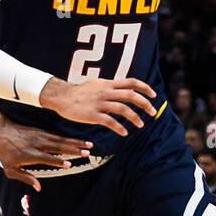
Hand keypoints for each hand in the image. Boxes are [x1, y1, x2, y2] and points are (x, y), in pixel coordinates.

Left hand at [0, 119, 93, 192]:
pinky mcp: (42, 132)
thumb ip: (25, 178)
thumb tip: (39, 188)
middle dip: (74, 149)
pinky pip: (58, 136)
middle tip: (87, 152)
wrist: (0, 130)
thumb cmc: (5, 152)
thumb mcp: (10, 169)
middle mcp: (37, 144)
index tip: (69, 164)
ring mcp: (40, 137)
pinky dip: (69, 138)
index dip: (58, 161)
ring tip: (89, 145)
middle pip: (58, 147)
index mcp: (30, 155)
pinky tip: (78, 141)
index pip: (47, 158)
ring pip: (61, 140)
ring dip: (76, 142)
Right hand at [39, 77, 156, 134]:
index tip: (154, 95)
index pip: (132, 82)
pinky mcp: (92, 115)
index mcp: (108, 83)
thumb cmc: (79, 92)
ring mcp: (99, 103)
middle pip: (131, 96)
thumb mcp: (96, 84)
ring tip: (141, 125)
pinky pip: (110, 122)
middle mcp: (105, 92)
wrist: (61, 97)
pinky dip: (119, 128)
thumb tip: (124, 88)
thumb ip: (110, 86)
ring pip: (123, 109)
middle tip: (152, 113)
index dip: (145, 88)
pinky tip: (124, 133)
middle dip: (145, 104)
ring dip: (135, 117)